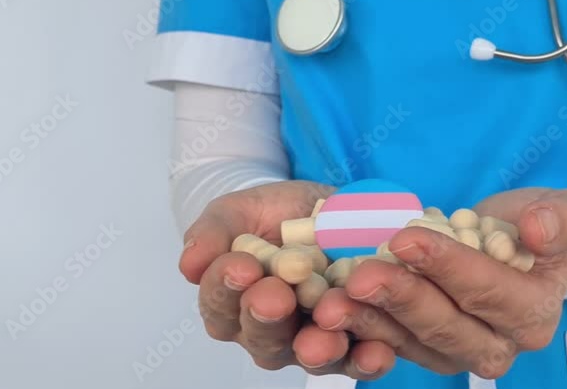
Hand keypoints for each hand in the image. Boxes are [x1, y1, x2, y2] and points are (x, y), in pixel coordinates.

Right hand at [180, 181, 396, 379]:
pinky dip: (367, 358)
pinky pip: (358, 357)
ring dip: (318, 349)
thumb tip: (189, 263)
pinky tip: (377, 353)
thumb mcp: (238, 212)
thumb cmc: (271, 214)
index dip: (226, 287)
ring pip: (310, 353)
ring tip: (324, 339)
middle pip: (262, 337)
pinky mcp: (352, 338)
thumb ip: (212, 234)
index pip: (219, 304)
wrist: (323, 207)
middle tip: (275, 297)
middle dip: (268, 317)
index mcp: (231, 305)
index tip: (240, 266)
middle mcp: (268, 331)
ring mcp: (310, 339)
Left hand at [311, 188, 566, 377]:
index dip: (447, 266)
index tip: (406, 238)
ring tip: (333, 299)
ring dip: (369, 320)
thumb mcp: (566, 210)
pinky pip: (390, 344)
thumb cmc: (537, 223)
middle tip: (359, 274)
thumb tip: (538, 230)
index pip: (488, 291)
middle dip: (400, 298)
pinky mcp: (424, 352)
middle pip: (445, 325)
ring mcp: (458, 355)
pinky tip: (332, 306)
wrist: (512, 242)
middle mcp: (499, 346)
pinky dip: (361, 325)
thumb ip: (565, 219)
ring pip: (411, 341)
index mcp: (534, 314)